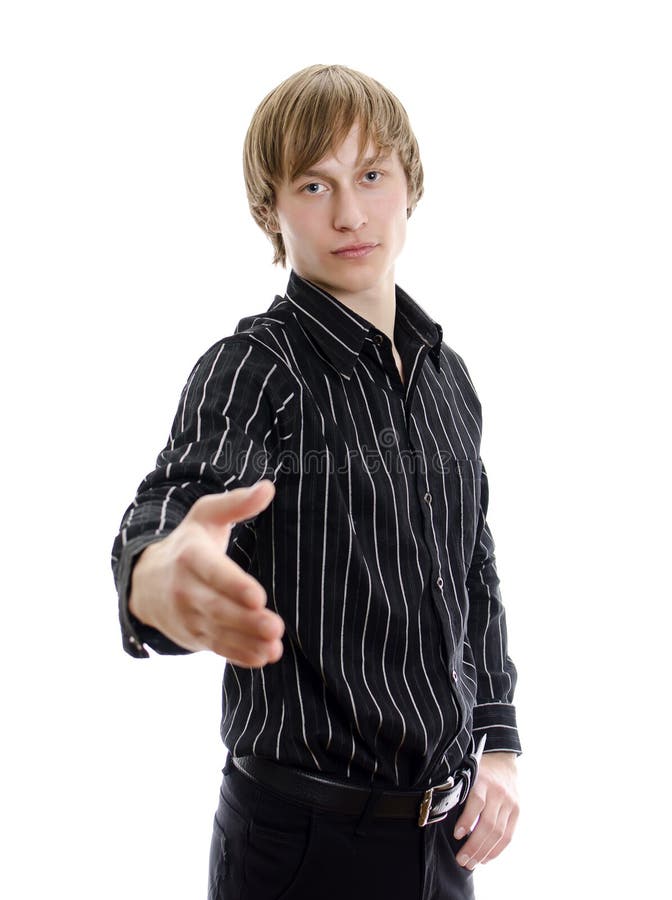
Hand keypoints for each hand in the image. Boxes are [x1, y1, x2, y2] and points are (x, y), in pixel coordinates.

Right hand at [129, 480, 284, 666]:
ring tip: (274, 647)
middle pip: (217, 608)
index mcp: (191, 556)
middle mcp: (186, 589)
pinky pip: (217, 647)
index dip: (234, 585)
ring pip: (219, 632)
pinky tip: (263, 657)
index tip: (258, 596)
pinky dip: (239, 655)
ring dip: (247, 642)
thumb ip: (237, 503)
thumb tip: (268, 488)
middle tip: (276, 626)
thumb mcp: (205, 516)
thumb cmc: (187, 543)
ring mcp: (188, 616)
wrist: (144, 581)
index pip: (213, 572)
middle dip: (246, 620)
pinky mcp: (195, 636)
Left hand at [452, 751, 518, 868]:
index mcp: (483, 781)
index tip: (457, 835)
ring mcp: (510, 803)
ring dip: (484, 852)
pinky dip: (497, 850)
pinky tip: (486, 858)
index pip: (476, 802)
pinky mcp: (517, 811)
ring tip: (471, 863)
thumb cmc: (479, 769)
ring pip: (498, 833)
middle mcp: (498, 793)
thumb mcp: (468, 772)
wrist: (503, 758)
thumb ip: (460, 790)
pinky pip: (509, 835)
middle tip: (462, 860)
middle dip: (474, 846)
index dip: (467, 820)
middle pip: (488, 824)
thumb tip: (443, 813)